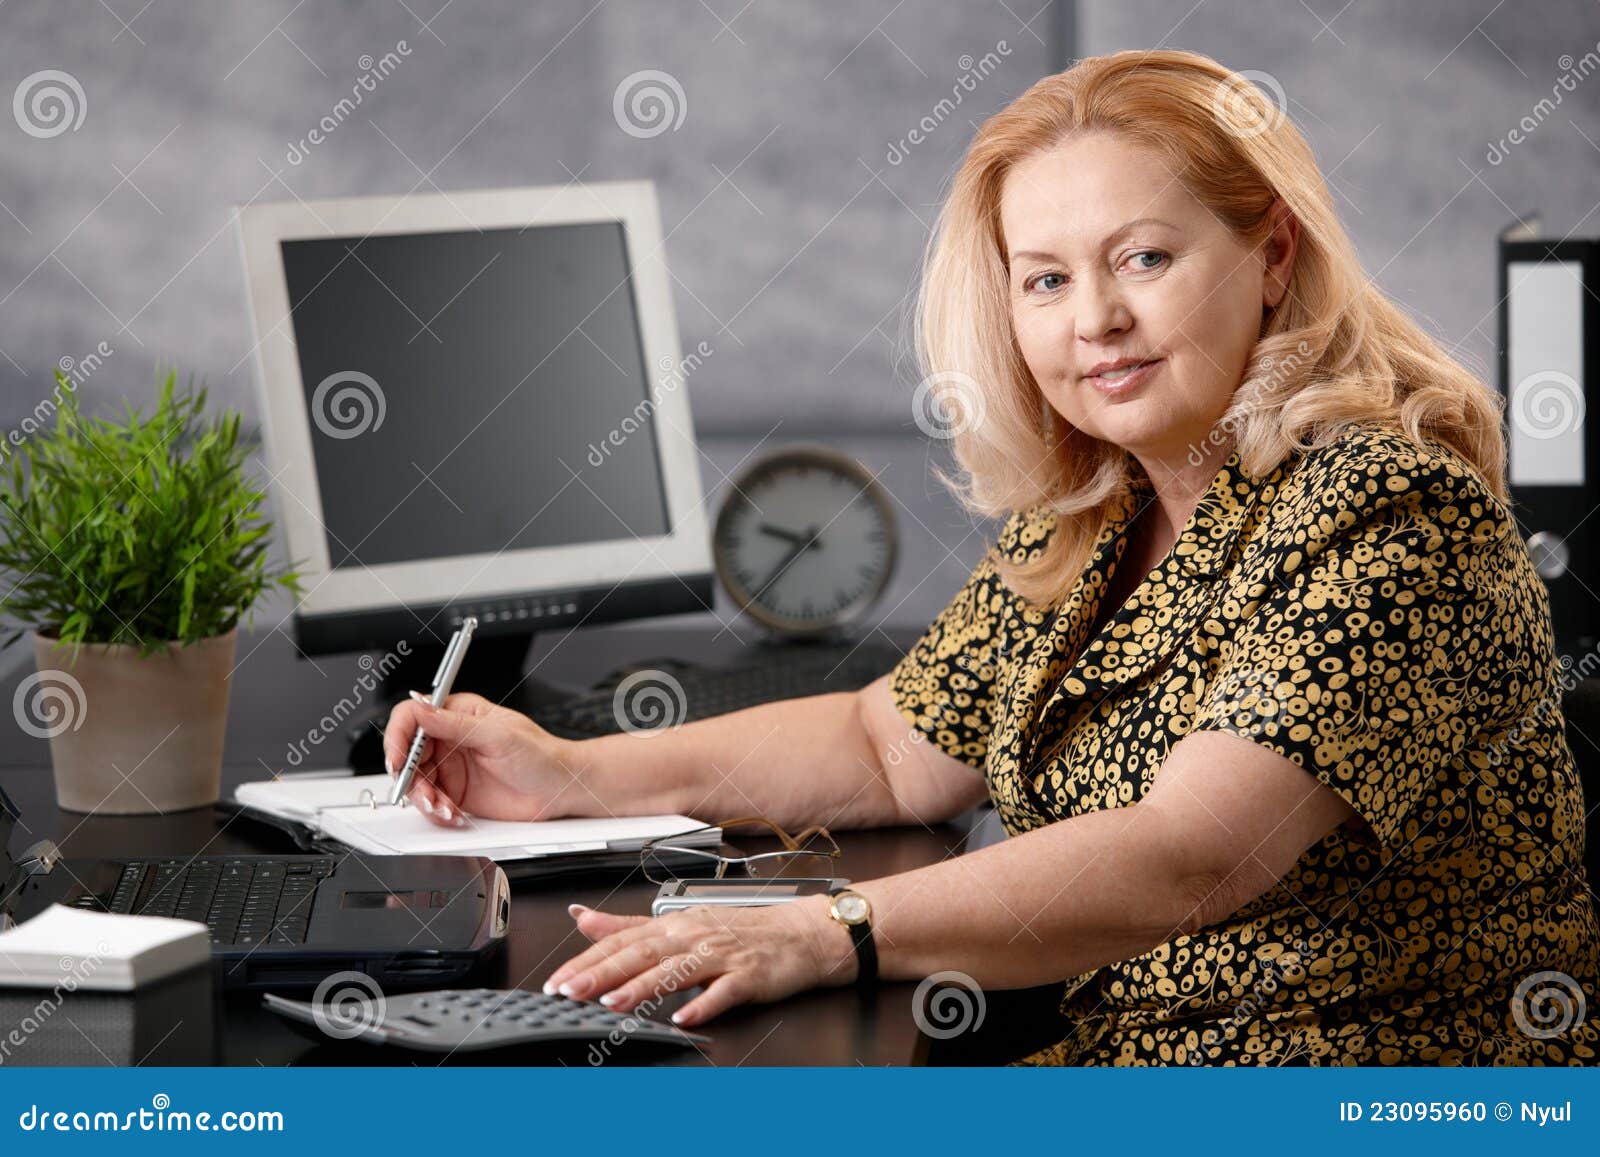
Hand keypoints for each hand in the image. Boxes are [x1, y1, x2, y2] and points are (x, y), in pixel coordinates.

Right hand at [381, 692, 583, 825]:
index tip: (398, 759)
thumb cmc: (540, 754)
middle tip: (424, 793)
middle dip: (410, 776)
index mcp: (458, 714)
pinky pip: (431, 803)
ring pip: (416, 782)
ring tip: (445, 808)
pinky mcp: (455, 793)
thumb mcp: (499, 735)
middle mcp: (450, 739)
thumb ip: (457, 725)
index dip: (398, 736)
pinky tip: (454, 815)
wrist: (559, 789)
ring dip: (424, 799)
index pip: (412, 716)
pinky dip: (437, 812)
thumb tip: (423, 709)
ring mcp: (451, 767)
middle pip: (407, 753)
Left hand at [542, 896, 857, 1027]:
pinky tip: (684, 1016)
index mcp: (673, 926)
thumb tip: (581, 917)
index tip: (558, 982)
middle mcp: (693, 936)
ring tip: (614, 1004)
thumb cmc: (739, 931)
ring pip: (676, 970)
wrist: (799, 934)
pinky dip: (703, 1004)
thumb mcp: (680, 923)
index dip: (588, 961)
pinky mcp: (748, 975)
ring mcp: (721, 955)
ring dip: (643, 987)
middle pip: (642, 954)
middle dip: (603, 974)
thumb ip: (627, 926)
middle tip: (571, 992)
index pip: (622, 942)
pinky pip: (723, 991)